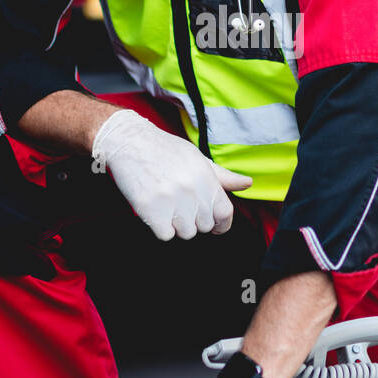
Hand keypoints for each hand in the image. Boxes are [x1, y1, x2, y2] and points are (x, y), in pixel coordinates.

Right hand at [91, 109, 251, 239]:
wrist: (129, 142)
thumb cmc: (165, 150)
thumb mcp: (197, 159)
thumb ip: (223, 177)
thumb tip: (247, 183)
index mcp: (206, 177)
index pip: (225, 214)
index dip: (221, 224)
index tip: (215, 225)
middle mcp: (191, 190)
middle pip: (204, 226)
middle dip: (195, 220)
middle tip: (181, 206)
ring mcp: (171, 201)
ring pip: (186, 233)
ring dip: (177, 225)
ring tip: (167, 206)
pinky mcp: (150, 210)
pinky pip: (165, 235)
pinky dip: (160, 227)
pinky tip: (155, 210)